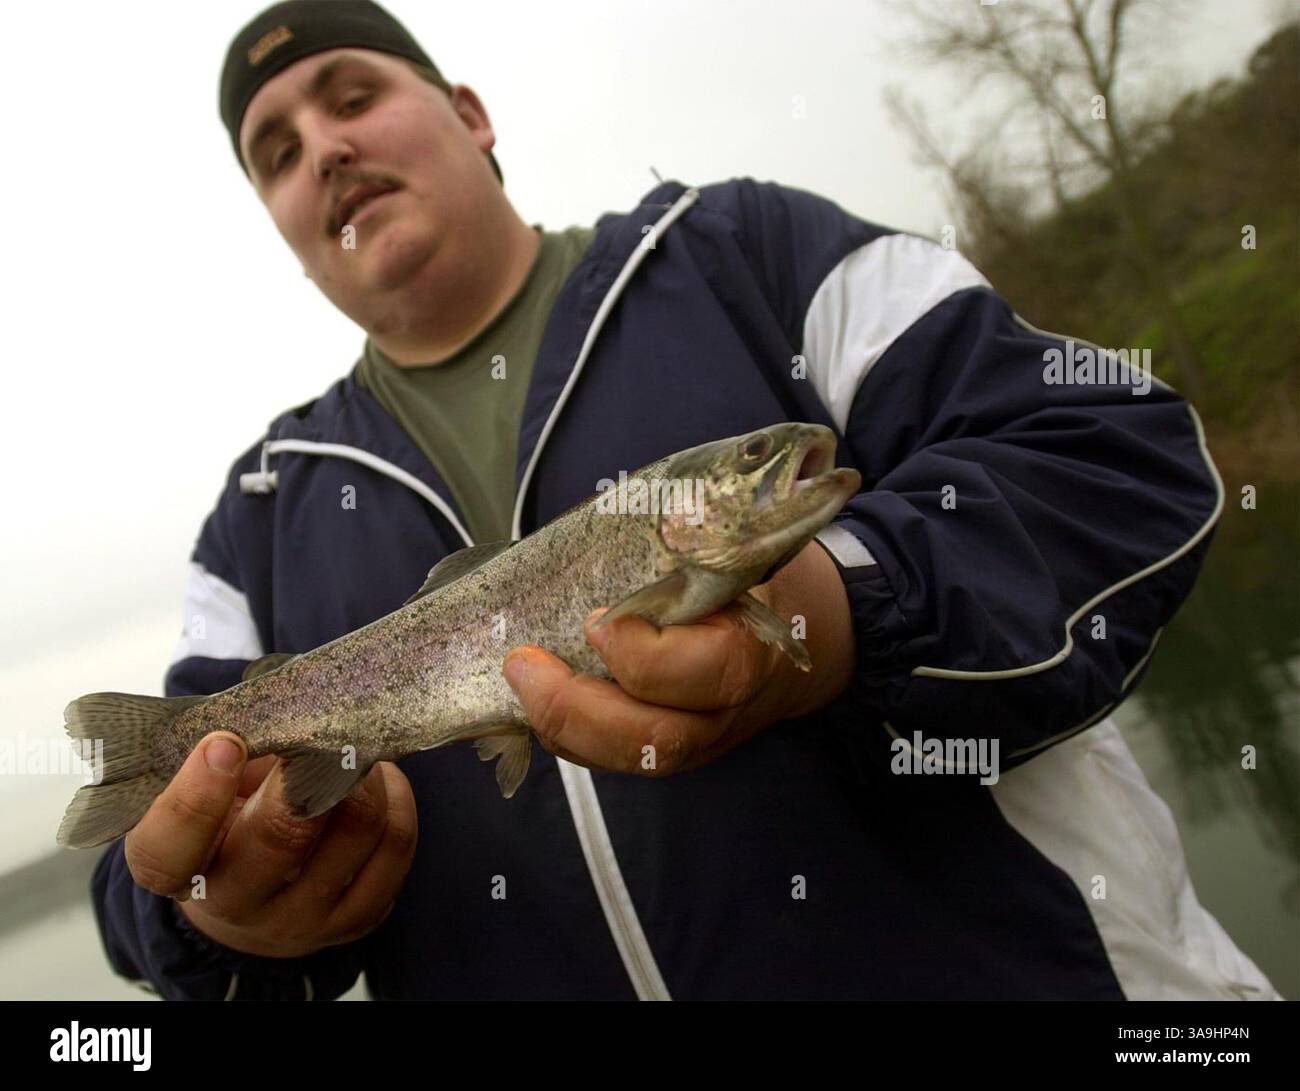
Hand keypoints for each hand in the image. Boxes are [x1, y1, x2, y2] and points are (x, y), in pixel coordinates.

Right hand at [123, 734, 417, 958]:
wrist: (256, 900)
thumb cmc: (228, 823)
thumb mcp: (208, 792)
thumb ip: (229, 755)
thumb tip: (285, 706)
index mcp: (179, 870)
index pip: (169, 849)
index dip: (195, 797)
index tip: (225, 742)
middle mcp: (236, 905)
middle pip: (283, 835)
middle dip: (308, 770)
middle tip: (321, 730)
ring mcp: (301, 920)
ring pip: (355, 827)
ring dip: (363, 774)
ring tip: (353, 750)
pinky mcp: (358, 918)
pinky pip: (395, 843)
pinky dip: (395, 798)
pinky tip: (378, 781)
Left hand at [502, 540, 853, 775]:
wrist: (794, 632)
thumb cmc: (748, 573)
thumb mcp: (736, 543)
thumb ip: (699, 530)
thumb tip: (651, 498)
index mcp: (753, 650)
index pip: (710, 673)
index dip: (646, 657)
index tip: (598, 620)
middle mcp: (725, 709)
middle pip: (659, 739)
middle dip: (579, 708)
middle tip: (525, 664)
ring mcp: (696, 737)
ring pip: (629, 759)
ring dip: (562, 727)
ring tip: (521, 681)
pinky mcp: (664, 747)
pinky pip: (610, 758)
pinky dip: (566, 734)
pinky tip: (532, 700)